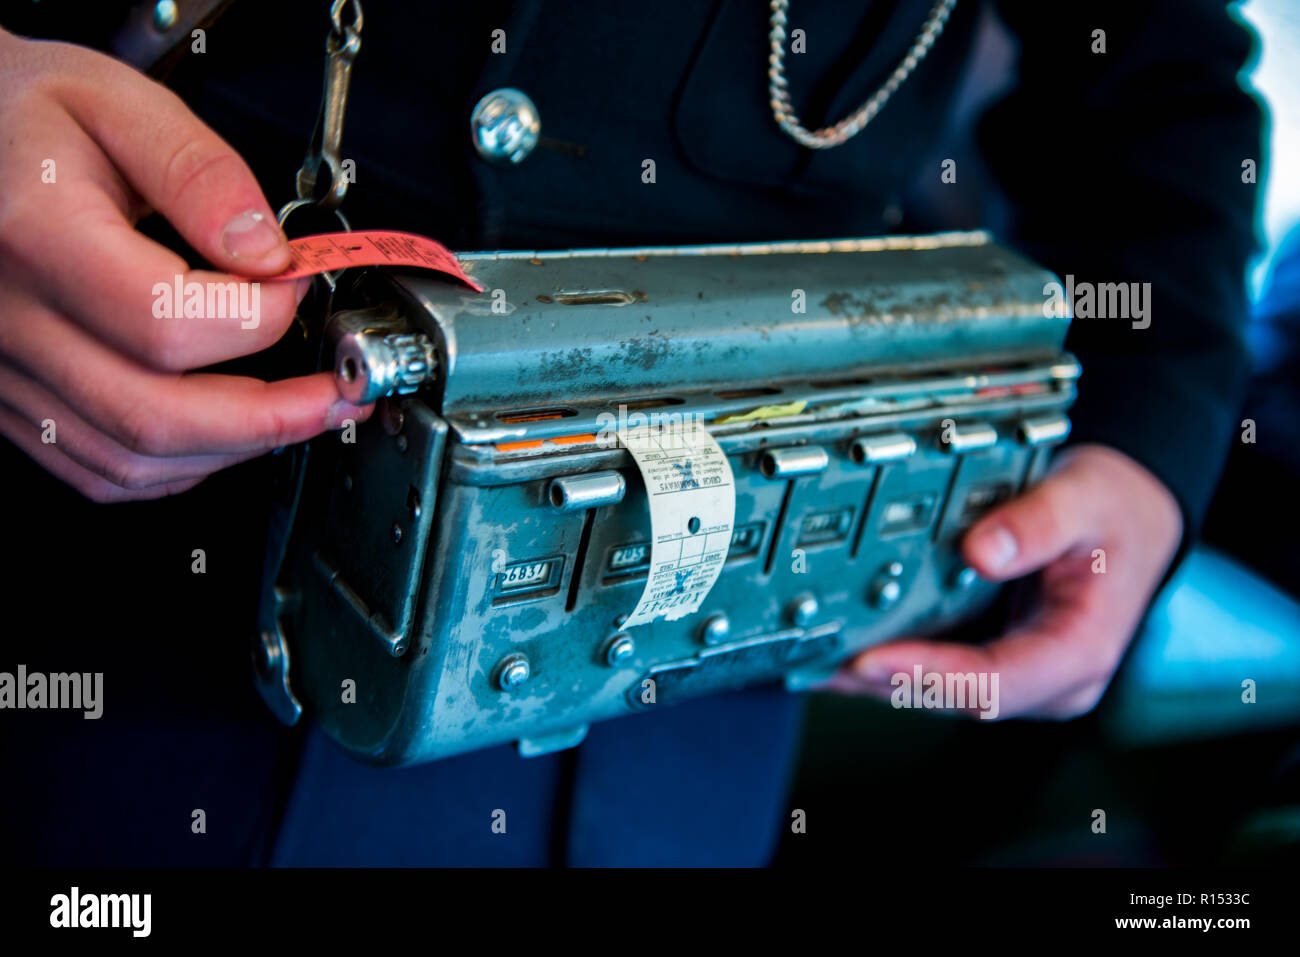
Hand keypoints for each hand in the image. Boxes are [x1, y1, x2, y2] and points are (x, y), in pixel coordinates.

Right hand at [0, 30, 370, 501]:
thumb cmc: (27, 118)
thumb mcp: (117, 100)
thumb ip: (199, 171)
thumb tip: (265, 254)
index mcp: (34, 236)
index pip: (165, 319)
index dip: (257, 316)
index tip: (296, 285)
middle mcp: (10, 319)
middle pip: (153, 415)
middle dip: (271, 419)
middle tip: (339, 396)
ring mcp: (7, 370)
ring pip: (129, 460)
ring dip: (234, 449)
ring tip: (302, 415)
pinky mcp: (13, 399)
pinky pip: (99, 469)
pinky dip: (179, 466)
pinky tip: (227, 433)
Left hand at [827, 443, 1183, 718]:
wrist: (1128, 516)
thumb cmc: (1114, 512)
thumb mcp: (1088, 497)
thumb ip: (1040, 522)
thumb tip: (982, 551)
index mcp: (1081, 650)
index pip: (996, 678)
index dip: (930, 674)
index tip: (874, 659)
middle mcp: (1049, 678)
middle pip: (959, 695)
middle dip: (889, 682)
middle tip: (826, 662)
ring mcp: (1020, 675)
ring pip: (941, 692)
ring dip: (880, 681)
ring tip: (818, 661)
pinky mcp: (994, 659)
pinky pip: (938, 672)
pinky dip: (891, 665)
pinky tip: (842, 653)